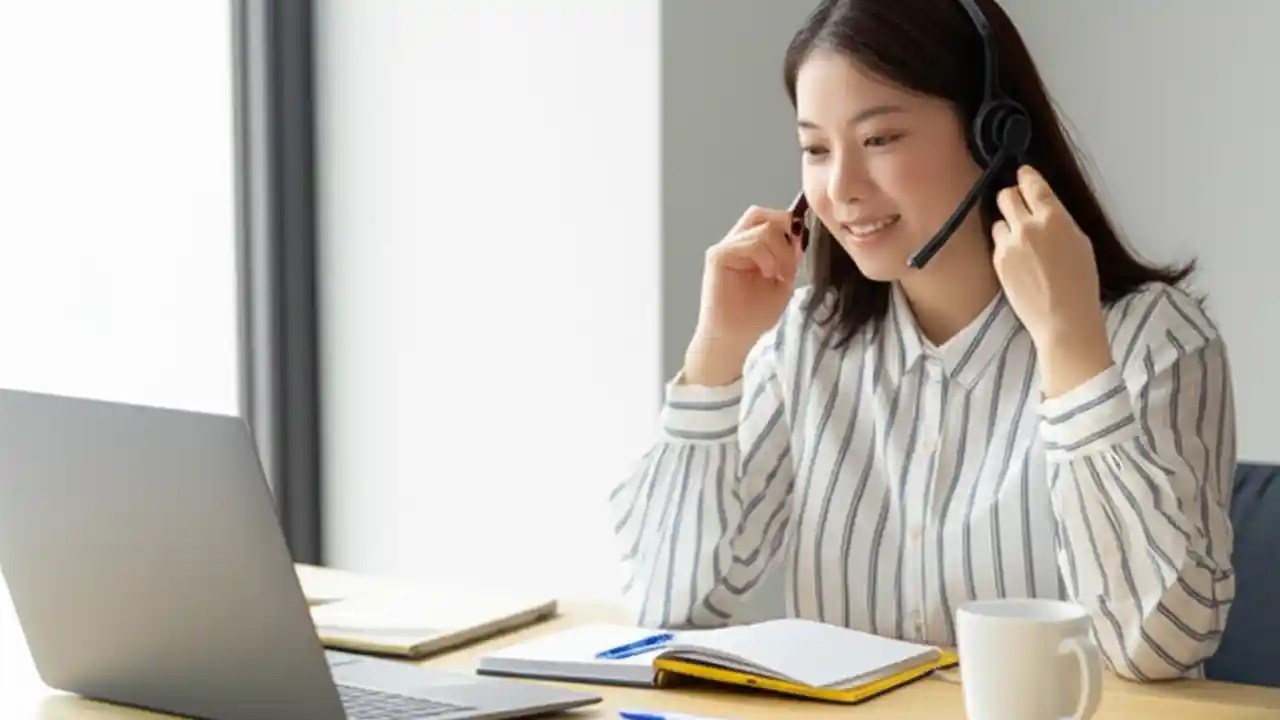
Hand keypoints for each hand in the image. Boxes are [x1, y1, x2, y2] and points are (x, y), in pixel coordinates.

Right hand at [684, 205, 804, 385]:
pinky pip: (750, 242)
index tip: (800, 252)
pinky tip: (768, 275)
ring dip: (780, 251)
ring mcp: (725, 248)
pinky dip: (766, 257)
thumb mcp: (783, 282)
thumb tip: (798, 232)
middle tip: (791, 261)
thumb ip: (790, 256)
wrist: (735, 339)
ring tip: (779, 275)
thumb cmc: (756, 316)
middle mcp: (735, 243)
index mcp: (750, 248)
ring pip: (762, 228)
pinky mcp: (717, 256)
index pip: (769, 219)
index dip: (789, 227)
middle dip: (784, 231)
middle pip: (761, 214)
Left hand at [993, 165, 1112, 396]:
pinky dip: (1005, 245)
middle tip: (1018, 206)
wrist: (1063, 318)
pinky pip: (997, 242)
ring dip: (1008, 225)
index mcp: (1054, 217)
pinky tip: (1019, 261)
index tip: (1023, 174)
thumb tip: (1043, 208)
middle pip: (1006, 195)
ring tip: (1023, 244)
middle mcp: (1027, 226)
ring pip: (999, 220)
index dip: (1026, 177)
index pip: (1032, 184)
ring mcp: (1009, 243)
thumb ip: (1058, 220)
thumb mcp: (1080, 241)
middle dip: (1012, 198)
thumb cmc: (1080, 283)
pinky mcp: (998, 260)